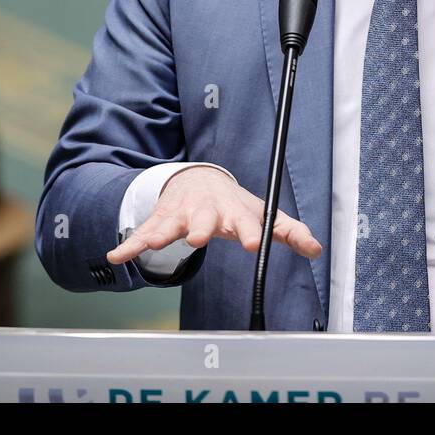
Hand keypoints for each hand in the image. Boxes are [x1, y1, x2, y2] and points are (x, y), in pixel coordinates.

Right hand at [106, 165, 322, 264]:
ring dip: (162, 234)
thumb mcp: (264, 215)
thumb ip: (289, 232)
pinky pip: (144, 232)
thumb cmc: (236, 205)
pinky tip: (117, 254)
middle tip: (197, 239)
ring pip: (172, 224)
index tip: (252, 243)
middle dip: (201, 228)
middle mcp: (207, 212)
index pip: (245, 222)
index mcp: (235, 212)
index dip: (250, 232)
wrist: (200, 180)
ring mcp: (182, 214)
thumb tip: (317, 249)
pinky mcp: (161, 220)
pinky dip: (130, 243)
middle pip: (204, 221)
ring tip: (150, 244)